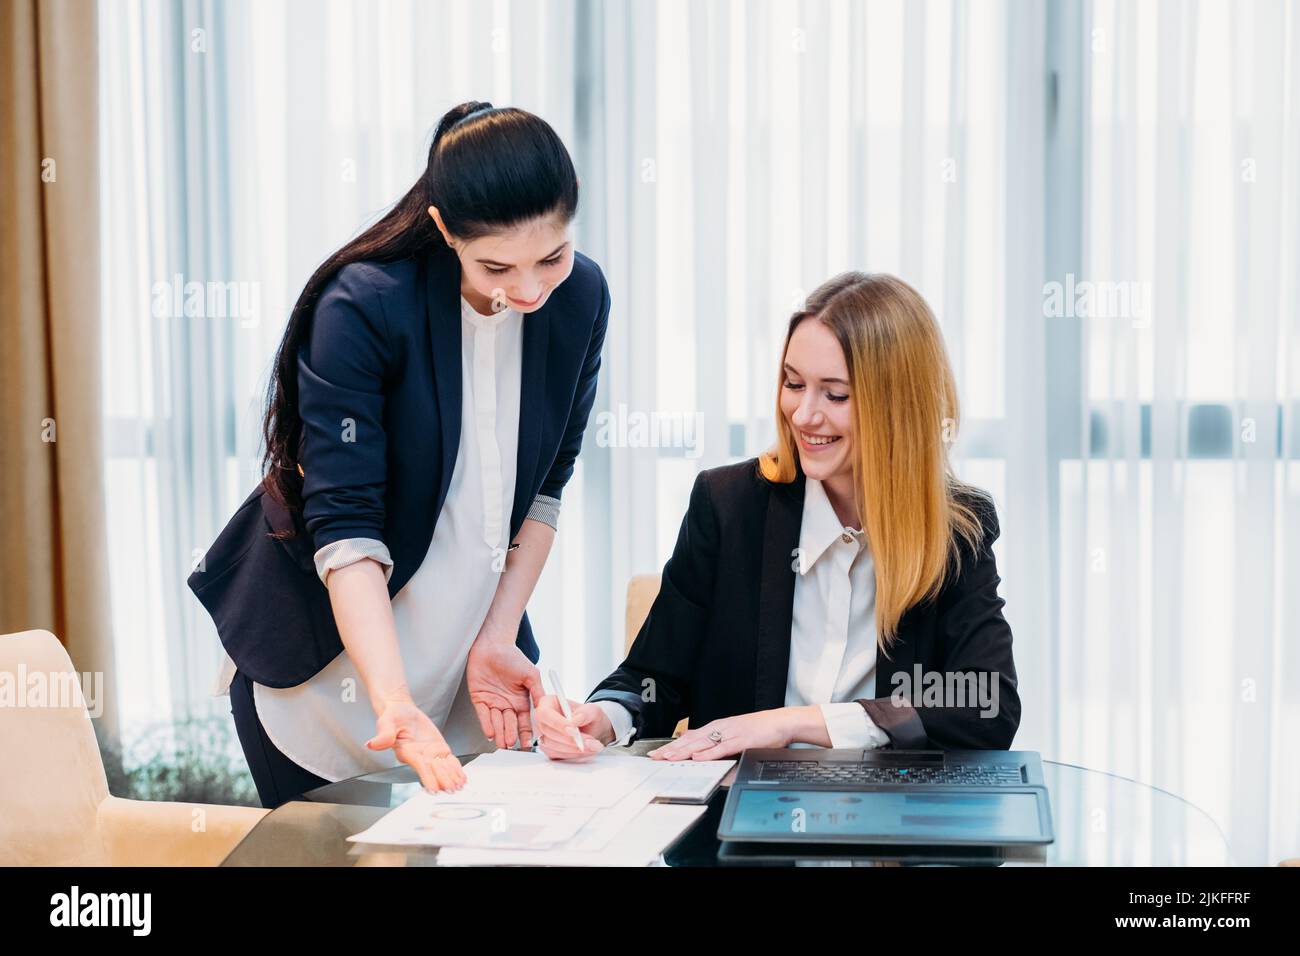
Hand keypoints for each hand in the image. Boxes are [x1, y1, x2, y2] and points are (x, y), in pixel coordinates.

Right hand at [367, 698, 466, 791]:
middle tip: (452, 790)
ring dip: (451, 778)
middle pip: (434, 769)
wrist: (402, 710)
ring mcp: (429, 754)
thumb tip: (372, 744)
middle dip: (443, 780)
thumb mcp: (386, 721)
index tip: (433, 789)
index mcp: (406, 751)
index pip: (419, 766)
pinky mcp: (438, 749)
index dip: (427, 777)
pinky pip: (448, 761)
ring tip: (459, 787)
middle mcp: (419, 756)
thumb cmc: (393, 716)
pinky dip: (455, 769)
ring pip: (442, 767)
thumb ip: (384, 734)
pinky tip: (461, 778)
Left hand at [465, 632, 542, 748]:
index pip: (524, 721)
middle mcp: (506, 703)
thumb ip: (537, 692)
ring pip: (496, 721)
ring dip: (499, 733)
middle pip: (509, 724)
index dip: (525, 733)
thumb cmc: (512, 657)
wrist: (493, 645)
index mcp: (520, 700)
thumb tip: (545, 708)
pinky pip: (483, 714)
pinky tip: (490, 732)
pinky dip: (487, 724)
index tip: (527, 744)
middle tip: (512, 746)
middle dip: (510, 735)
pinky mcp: (479, 698)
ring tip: (502, 743)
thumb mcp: (531, 674)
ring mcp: (493, 702)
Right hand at [534, 694, 612, 760]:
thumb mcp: (592, 710)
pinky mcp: (548, 749)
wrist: (592, 729)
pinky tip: (585, 751)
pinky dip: (572, 755)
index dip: (558, 724)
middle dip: (570, 740)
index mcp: (548, 703)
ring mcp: (543, 735)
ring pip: (551, 746)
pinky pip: (556, 755)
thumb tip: (575, 720)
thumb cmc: (589, 716)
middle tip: (590, 742)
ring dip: (573, 749)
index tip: (574, 731)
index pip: (545, 713)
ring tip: (593, 747)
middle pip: (547, 732)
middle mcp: (542, 720)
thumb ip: (585, 712)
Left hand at [648, 708, 795, 760]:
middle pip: (691, 740)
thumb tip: (698, 747)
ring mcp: (730, 734)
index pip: (690, 737)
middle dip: (672, 749)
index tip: (658, 752)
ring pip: (702, 743)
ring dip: (684, 751)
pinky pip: (722, 748)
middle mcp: (720, 728)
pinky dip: (709, 753)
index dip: (673, 745)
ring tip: (669, 757)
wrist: (780, 722)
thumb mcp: (733, 732)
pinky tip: (698, 758)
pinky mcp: (741, 740)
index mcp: (717, 727)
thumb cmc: (758, 729)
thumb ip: (716, 739)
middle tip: (656, 757)